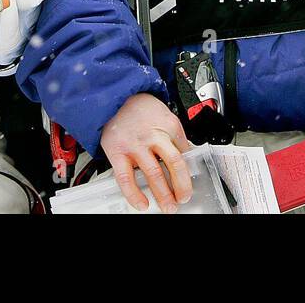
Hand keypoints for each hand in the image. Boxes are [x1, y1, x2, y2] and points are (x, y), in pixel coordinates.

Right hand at [99, 93, 191, 212]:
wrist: (115, 97)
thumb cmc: (141, 109)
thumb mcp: (165, 116)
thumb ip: (175, 137)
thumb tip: (186, 157)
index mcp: (169, 126)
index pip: (185, 152)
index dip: (189, 172)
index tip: (189, 184)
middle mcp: (153, 136)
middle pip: (174, 163)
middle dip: (181, 186)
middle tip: (184, 199)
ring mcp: (135, 145)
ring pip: (153, 174)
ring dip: (163, 194)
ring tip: (169, 206)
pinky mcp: (117, 153)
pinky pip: (126, 178)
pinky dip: (134, 195)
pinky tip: (142, 204)